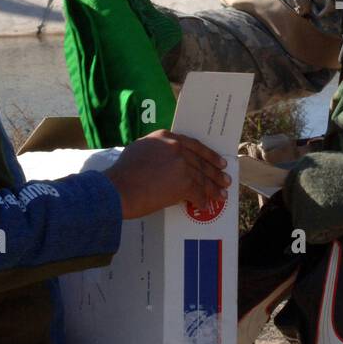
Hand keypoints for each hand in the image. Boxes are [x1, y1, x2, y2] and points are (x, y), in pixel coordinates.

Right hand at [108, 130, 229, 219]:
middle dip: (215, 173)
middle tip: (225, 180)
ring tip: (222, 195)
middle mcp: (176, 148)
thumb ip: (156, 150)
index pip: (193, 145)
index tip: (218, 161)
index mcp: (165, 137)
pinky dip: (202, 201)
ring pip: (202, 178)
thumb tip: (165, 159)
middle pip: (201, 162)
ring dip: (213, 188)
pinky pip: (198, 193)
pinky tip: (205, 206)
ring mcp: (181, 165)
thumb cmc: (122, 174)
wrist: (117, 189)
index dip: (208, 154)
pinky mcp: (184, 183)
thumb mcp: (139, 150)